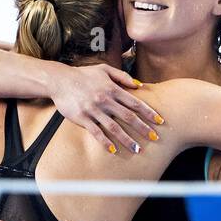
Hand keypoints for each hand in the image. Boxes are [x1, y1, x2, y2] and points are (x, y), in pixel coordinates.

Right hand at [47, 64, 161, 153]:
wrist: (60, 80)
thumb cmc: (83, 75)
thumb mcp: (104, 69)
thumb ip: (122, 76)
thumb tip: (140, 85)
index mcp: (112, 88)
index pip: (135, 103)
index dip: (149, 112)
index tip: (159, 121)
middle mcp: (105, 100)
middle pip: (128, 117)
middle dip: (143, 128)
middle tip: (154, 138)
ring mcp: (94, 110)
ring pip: (114, 127)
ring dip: (127, 139)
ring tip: (137, 149)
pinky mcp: (82, 118)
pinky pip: (96, 132)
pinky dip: (105, 142)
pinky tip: (114, 150)